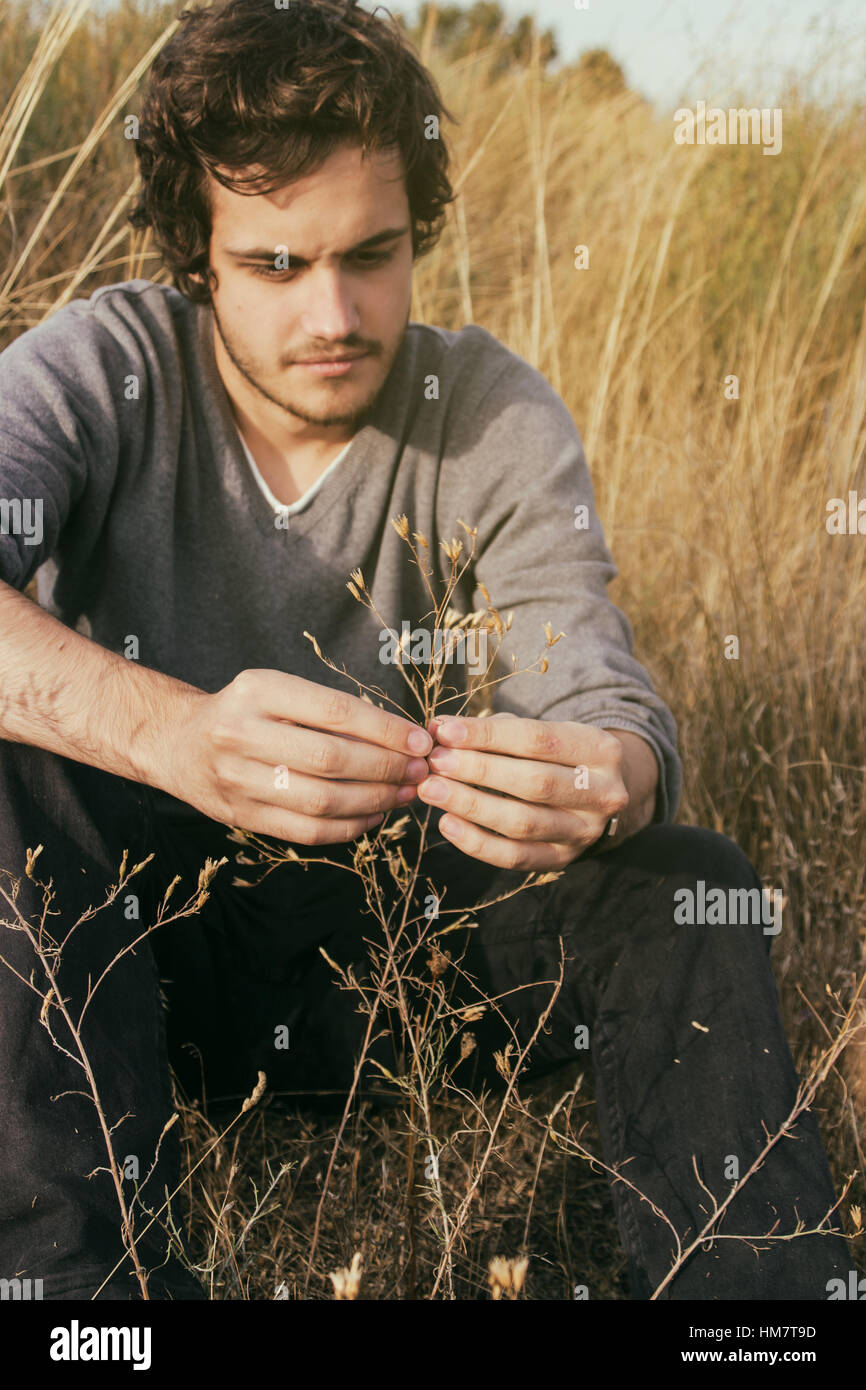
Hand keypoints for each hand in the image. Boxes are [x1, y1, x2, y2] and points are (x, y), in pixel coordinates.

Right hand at [169, 668, 431, 842]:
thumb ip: (328, 709)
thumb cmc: (244, 711)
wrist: (177, 743)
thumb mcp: (276, 690)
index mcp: (258, 691)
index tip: (420, 739)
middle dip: (386, 767)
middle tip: (419, 770)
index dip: (386, 730)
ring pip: (323, 800)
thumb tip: (401, 736)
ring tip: (404, 793)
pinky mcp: (241, 815)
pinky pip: (307, 831)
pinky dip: (349, 827)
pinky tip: (374, 816)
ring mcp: (238, 779)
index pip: (336, 712)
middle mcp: (242, 733)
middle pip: (332, 759)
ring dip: (375, 800)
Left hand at [415, 711, 629, 868]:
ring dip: (471, 805)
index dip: (488, 736)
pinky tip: (447, 824)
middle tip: (435, 762)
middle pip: (533, 783)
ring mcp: (585, 831)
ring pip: (522, 823)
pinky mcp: (563, 859)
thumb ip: (495, 730)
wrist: (596, 793)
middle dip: (477, 771)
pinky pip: (515, 857)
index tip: (446, 732)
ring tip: (432, 790)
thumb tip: (442, 730)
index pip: (538, 739)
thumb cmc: (556, 754)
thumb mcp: (540, 731)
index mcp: (600, 749)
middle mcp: (602, 793)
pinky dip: (476, 842)